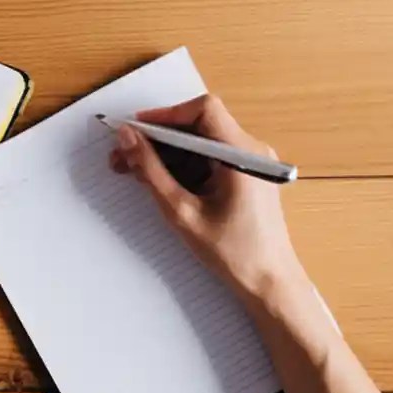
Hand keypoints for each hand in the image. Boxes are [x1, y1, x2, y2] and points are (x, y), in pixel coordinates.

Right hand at [109, 94, 304, 302]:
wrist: (269, 283)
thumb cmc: (233, 252)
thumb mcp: (182, 211)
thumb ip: (151, 170)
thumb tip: (128, 138)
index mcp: (242, 154)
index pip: (203, 110)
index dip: (164, 115)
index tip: (134, 130)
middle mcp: (249, 151)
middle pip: (197, 125)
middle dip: (157, 138)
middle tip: (124, 155)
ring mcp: (248, 163)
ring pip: (198, 143)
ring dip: (165, 154)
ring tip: (134, 172)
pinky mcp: (243, 175)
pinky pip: (206, 158)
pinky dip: (180, 166)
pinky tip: (158, 183)